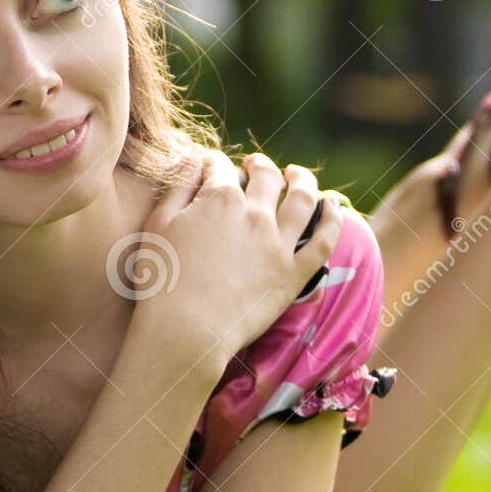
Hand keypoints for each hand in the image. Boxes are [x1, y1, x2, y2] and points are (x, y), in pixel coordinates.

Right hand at [131, 148, 343, 374]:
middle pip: (265, 176)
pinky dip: (332, 219)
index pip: (220, 167)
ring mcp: (278, 243)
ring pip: (303, 198)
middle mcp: (254, 214)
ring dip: (303, 179)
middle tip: (255, 164)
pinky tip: (331, 207)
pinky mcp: (294, 273)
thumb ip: (178, 187)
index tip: (211, 166)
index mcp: (219, 198)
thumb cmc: (162, 280)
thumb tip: (194, 161)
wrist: (186, 331)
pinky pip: (324, 240)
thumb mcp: (158, 224)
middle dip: (259, 165)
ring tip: (297, 174)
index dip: (214, 163)